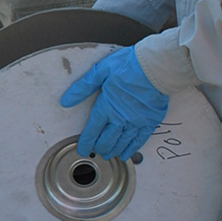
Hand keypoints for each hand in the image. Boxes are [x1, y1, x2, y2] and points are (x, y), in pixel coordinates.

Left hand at [59, 46, 169, 160]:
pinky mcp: (150, 122)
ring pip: (121, 143)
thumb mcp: (100, 71)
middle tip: (95, 151)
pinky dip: (131, 149)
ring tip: (107, 154)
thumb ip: (83, 87)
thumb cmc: (128, 66)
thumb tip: (66, 101)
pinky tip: (126, 154)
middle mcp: (120, 118)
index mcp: (106, 106)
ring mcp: (136, 122)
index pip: (92, 130)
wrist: (155, 67)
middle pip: (106, 140)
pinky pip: (139, 141)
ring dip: (113, 150)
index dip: (86, 142)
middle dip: (99, 148)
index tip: (82, 149)